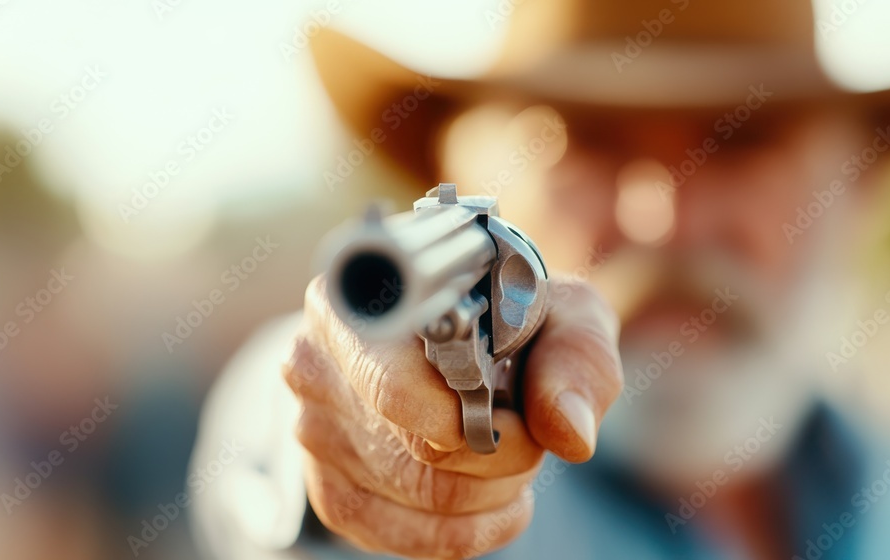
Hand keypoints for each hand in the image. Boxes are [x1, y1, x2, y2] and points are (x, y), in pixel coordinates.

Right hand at [282, 277, 622, 558]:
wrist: (450, 337)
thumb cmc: (503, 319)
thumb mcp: (555, 310)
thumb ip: (575, 355)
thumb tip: (568, 432)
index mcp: (358, 303)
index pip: (394, 387)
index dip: (467, 416)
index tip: (512, 412)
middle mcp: (317, 364)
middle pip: (420, 449)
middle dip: (501, 457)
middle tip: (529, 434)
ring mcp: (314, 429)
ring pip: (418, 495)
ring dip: (492, 493)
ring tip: (515, 459)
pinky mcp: (327, 487)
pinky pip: (401, 537)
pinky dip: (465, 532)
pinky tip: (496, 502)